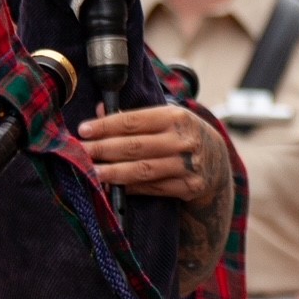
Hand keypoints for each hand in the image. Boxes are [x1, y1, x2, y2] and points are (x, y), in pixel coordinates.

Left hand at [79, 103, 219, 201]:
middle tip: (81, 153)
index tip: (84, 129)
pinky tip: (114, 186)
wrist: (218, 161)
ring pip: (143, 170)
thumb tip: (100, 110)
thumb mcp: (166, 118)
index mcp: (176, 117)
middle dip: (104, 149)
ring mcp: (188, 165)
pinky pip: (154, 188)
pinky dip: (132, 188)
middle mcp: (184, 140)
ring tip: (92, 172)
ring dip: (114, 172)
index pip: (134, 120)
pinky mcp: (189, 187)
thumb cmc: (182, 134)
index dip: (106, 126)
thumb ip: (135, 116)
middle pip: (135, 146)